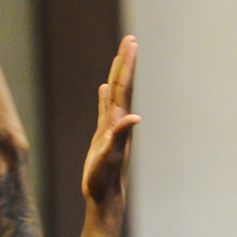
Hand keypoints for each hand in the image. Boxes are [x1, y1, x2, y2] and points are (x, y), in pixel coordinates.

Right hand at [81, 36, 139, 211]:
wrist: (104, 196)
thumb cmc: (105, 180)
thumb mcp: (110, 157)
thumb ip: (120, 136)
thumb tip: (134, 117)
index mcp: (119, 122)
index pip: (123, 88)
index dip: (126, 65)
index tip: (130, 44)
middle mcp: (118, 121)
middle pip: (122, 86)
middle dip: (125, 63)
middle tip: (129, 40)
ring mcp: (111, 128)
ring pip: (114, 95)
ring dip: (117, 75)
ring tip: (119, 56)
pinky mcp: (103, 136)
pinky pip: (104, 109)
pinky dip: (105, 96)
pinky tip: (104, 87)